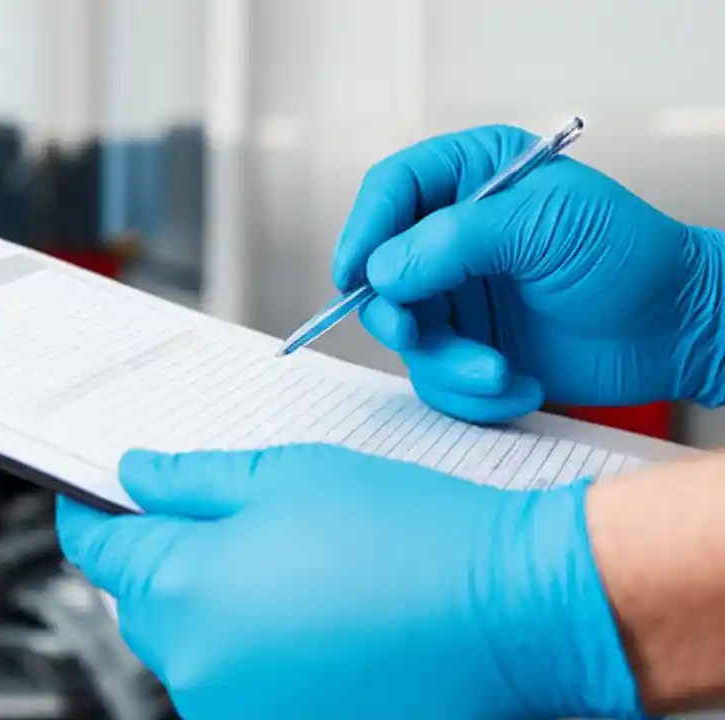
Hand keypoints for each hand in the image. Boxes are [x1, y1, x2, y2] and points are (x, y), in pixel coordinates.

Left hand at [57, 444, 645, 718]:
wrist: (509, 612)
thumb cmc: (408, 537)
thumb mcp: (283, 476)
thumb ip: (190, 481)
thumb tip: (135, 477)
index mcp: (184, 591)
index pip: (98, 549)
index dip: (94, 514)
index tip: (97, 496)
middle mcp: (197, 669)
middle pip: (142, 602)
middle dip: (166, 559)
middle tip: (225, 521)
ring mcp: (237, 714)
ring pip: (191, 649)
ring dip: (215, 611)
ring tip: (292, 571)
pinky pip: (238, 687)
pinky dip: (255, 653)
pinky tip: (313, 618)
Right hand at [332, 124, 724, 422]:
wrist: (675, 331)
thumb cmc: (628, 256)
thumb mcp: (544, 225)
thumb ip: (454, 241)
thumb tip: (382, 270)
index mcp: (471, 178)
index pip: (391, 190)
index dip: (364, 227)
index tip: (353, 272)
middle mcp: (452, 236)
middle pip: (380, 271)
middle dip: (397, 312)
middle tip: (416, 332)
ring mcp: (458, 294)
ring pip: (405, 334)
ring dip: (447, 363)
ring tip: (499, 372)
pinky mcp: (468, 347)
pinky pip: (434, 378)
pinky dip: (469, 393)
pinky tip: (520, 385)